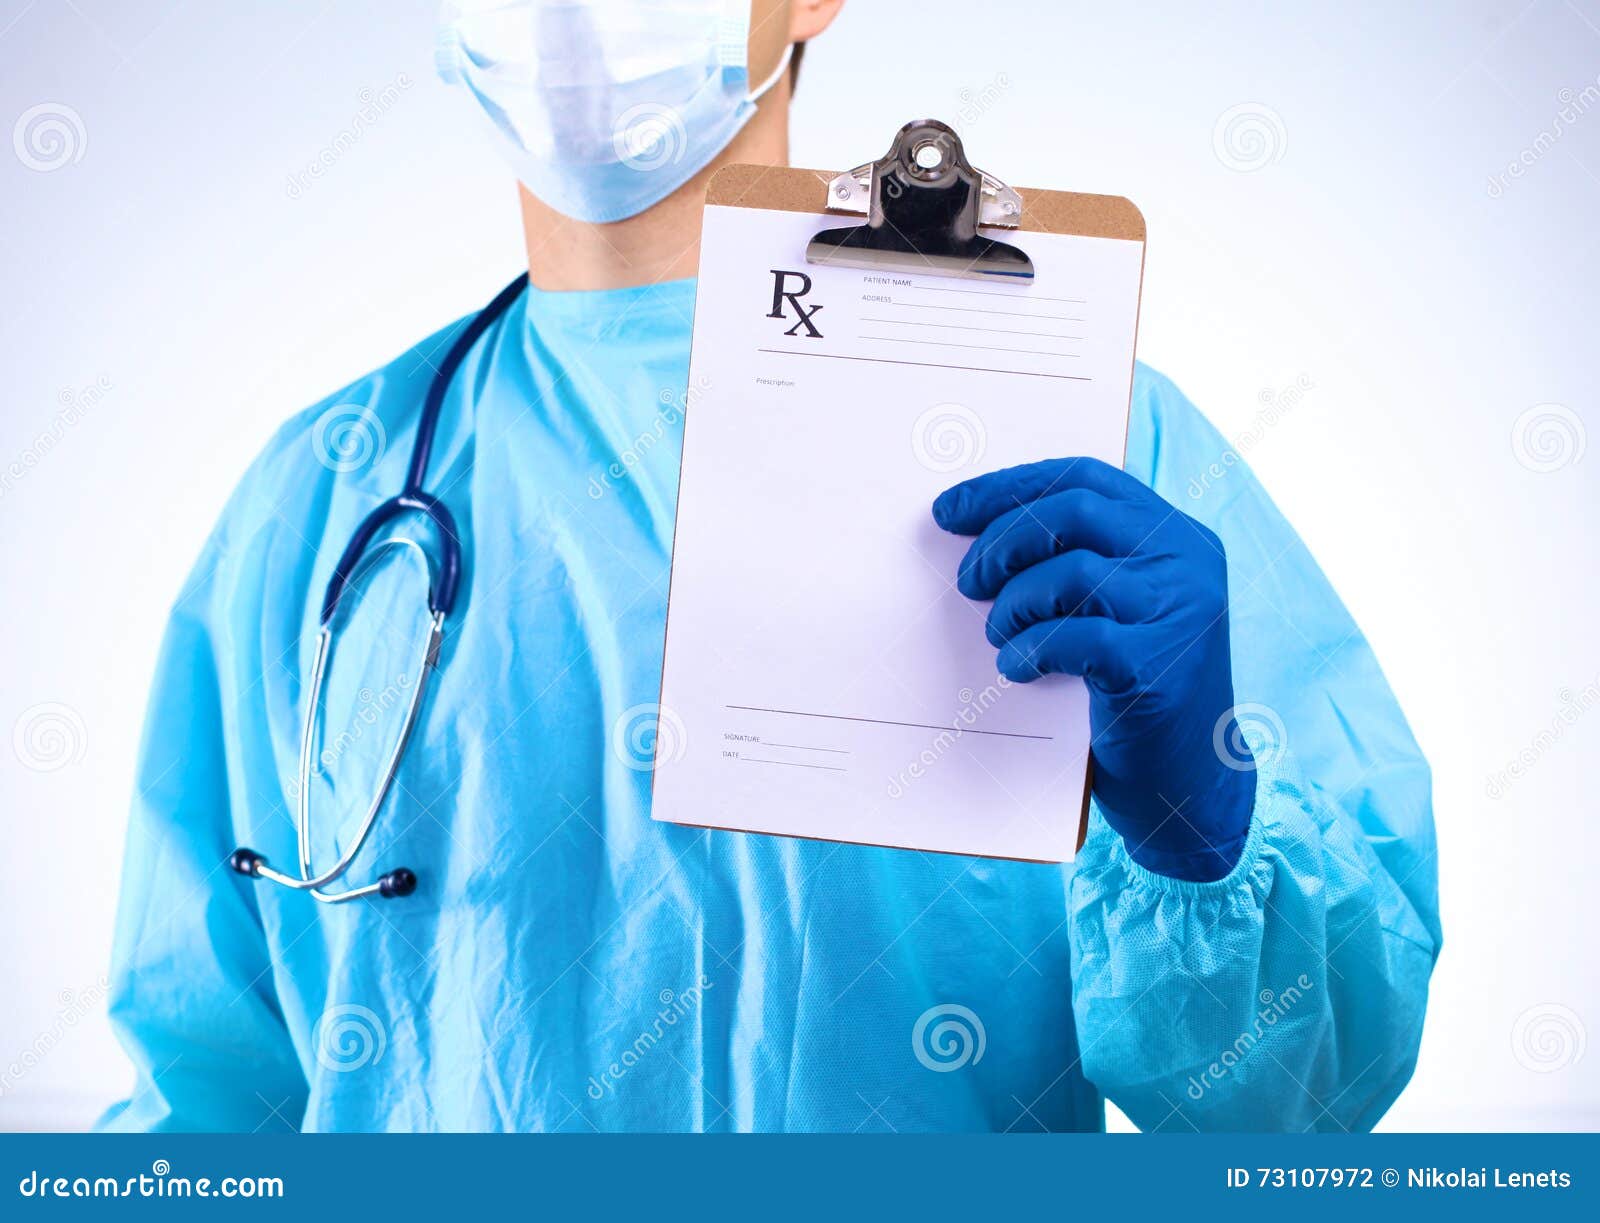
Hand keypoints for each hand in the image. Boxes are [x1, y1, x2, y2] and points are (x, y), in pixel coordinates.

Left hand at [932, 457, 1254, 880]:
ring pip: (1073, 571)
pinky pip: (1076, 636)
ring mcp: (1182, 611)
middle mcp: (1188, 562)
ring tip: (999, 633)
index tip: (950, 510)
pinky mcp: (1160, 665)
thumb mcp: (1116, 612)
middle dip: (1004, 539)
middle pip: (1076, 511)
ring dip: (1015, 602)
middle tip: (968, 581)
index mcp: (1176, 536)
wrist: (1190, 784)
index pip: (1084, 479)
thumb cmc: (1135, 694)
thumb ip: (1077, 563)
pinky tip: (1019, 668)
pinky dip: (1031, 648)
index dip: (1009, 488)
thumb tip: (976, 532)